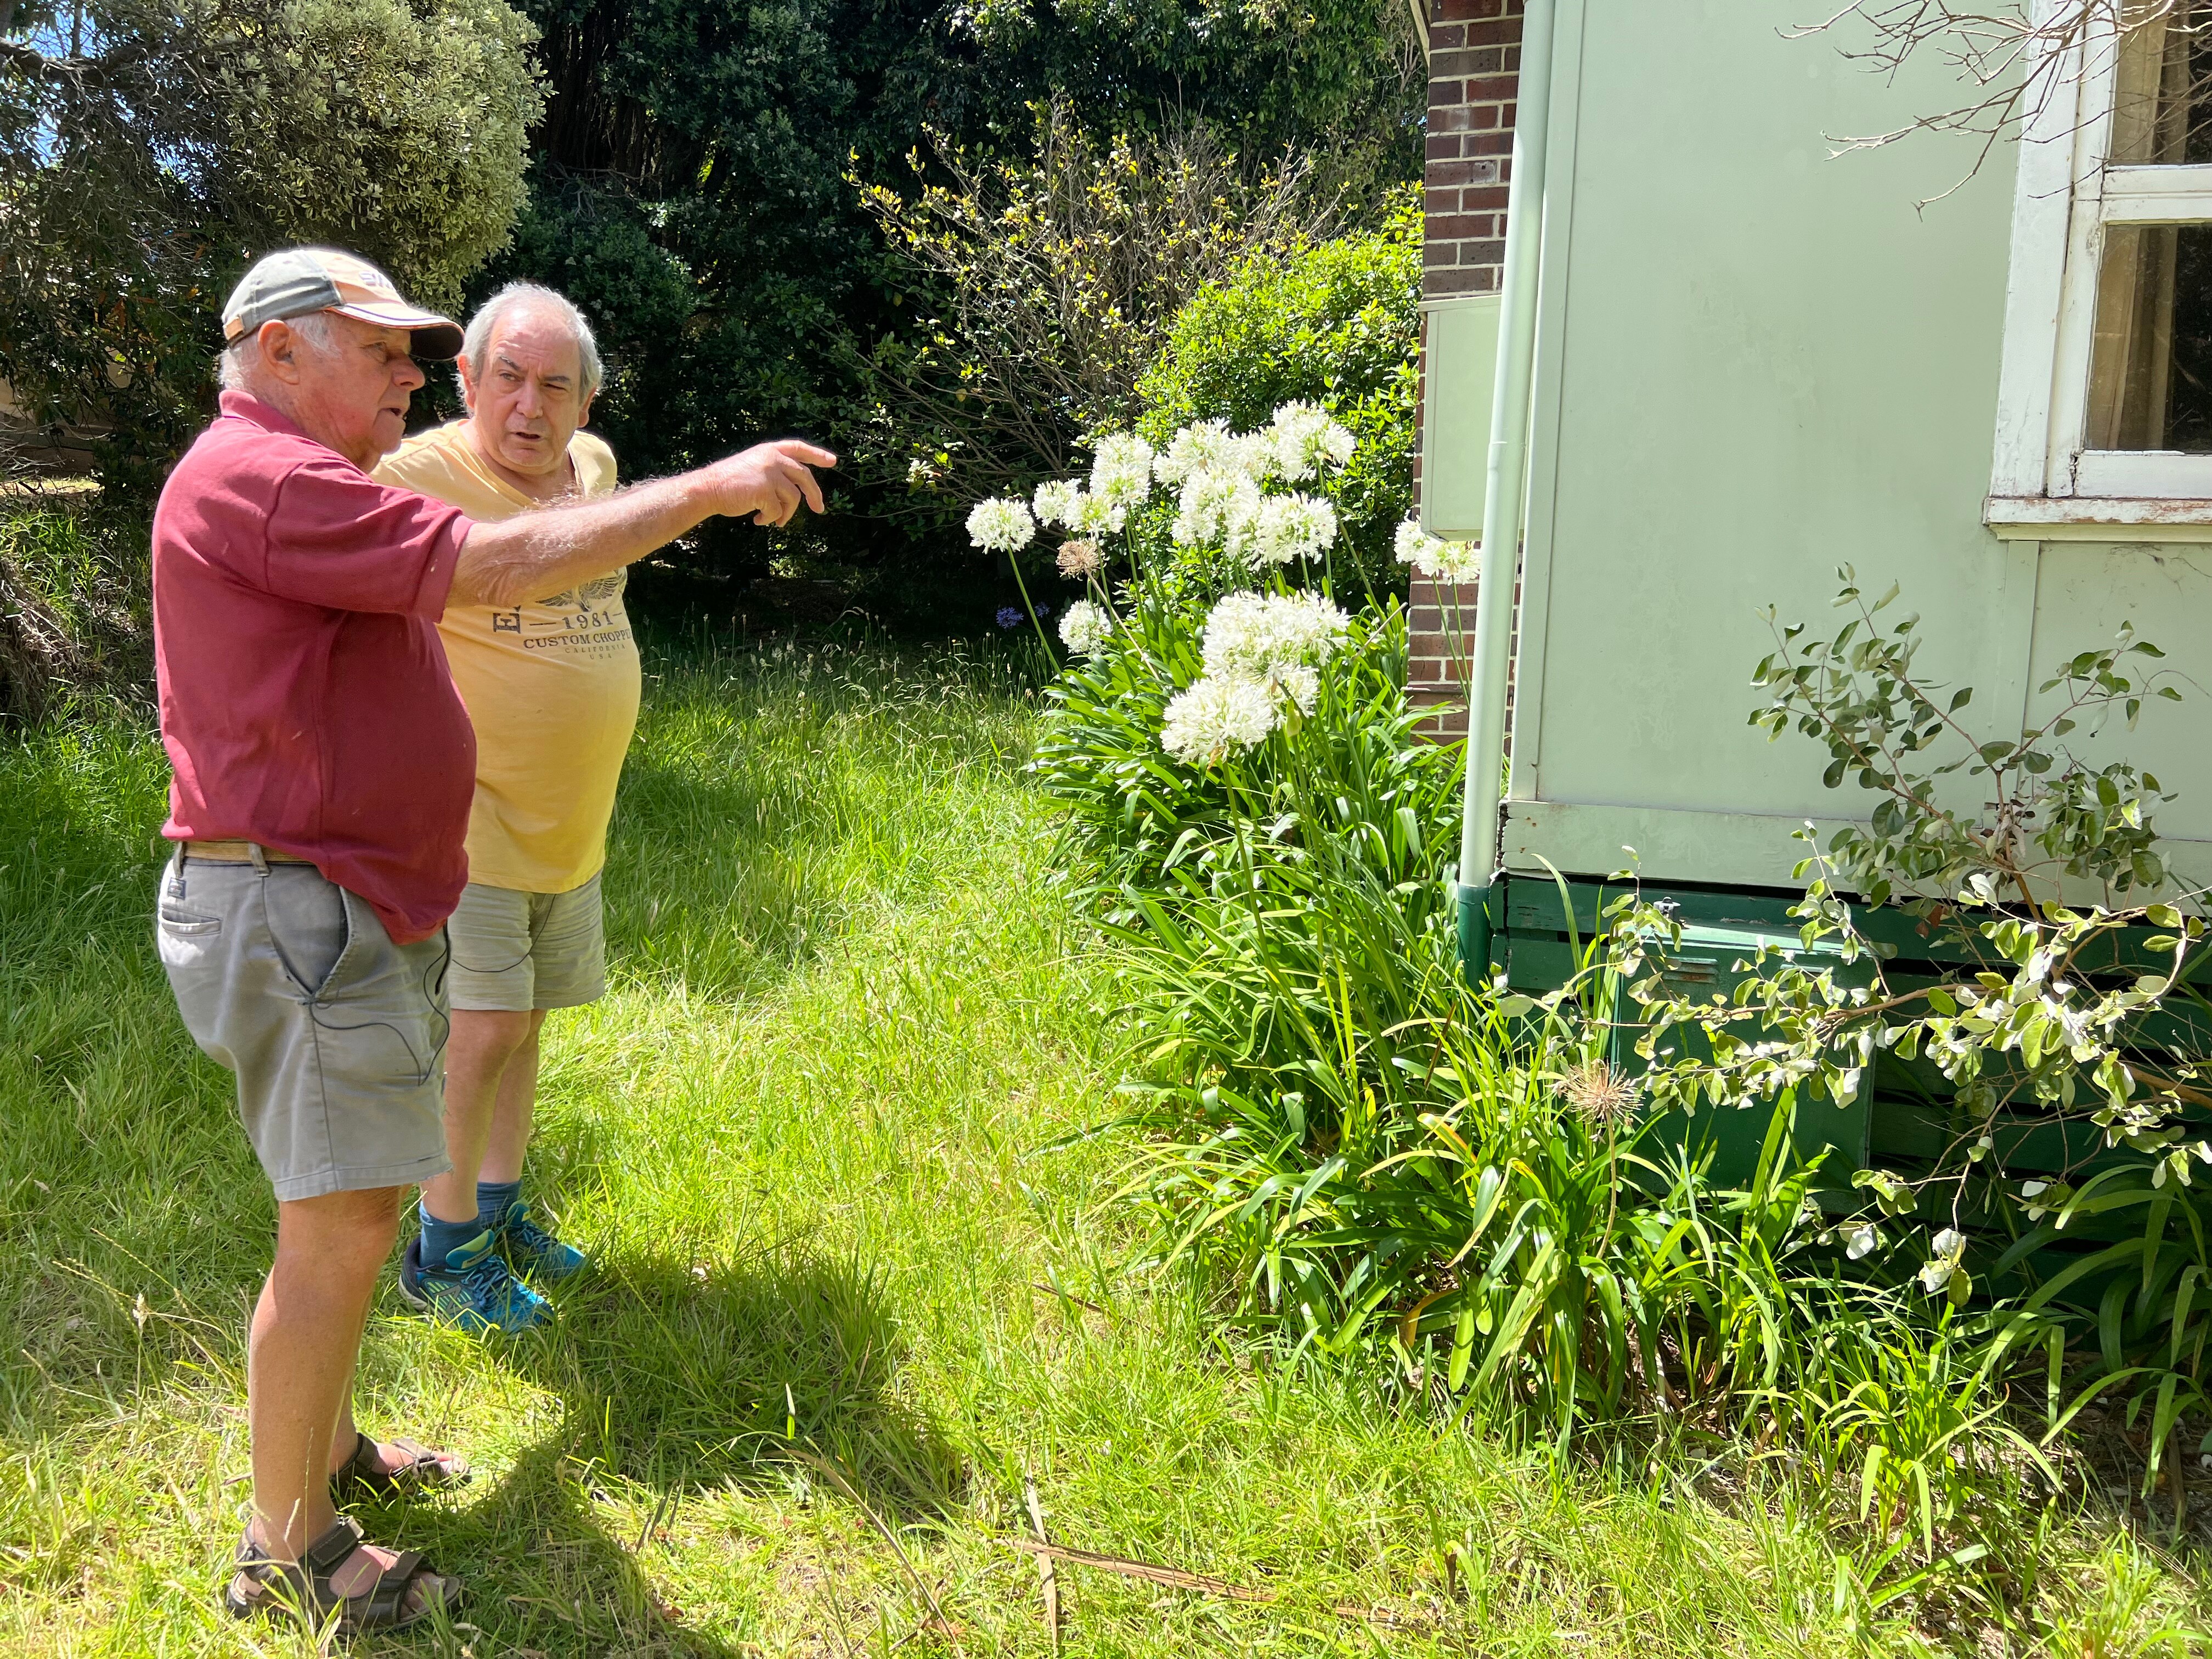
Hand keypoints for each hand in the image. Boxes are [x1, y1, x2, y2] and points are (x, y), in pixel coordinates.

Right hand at [696, 439, 836, 526]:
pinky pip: (778, 511)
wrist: (707, 489)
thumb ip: (774, 471)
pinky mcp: (766, 489)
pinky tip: (758, 521)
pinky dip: (771, 519)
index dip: (816, 454)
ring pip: (793, 498)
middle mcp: (772, 458)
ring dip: (785, 514)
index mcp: (769, 450)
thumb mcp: (753, 467)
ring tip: (774, 520)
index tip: (832, 461)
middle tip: (820, 509)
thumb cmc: (728, 483)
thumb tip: (796, 490)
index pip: (798, 448)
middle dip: (814, 495)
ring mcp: (770, 472)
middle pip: (804, 476)